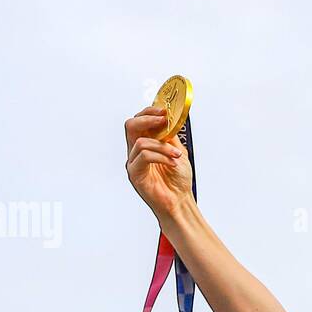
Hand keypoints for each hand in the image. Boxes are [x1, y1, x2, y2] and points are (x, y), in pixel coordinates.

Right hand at [124, 106, 193, 220]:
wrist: (180, 200)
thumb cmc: (178, 180)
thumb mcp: (178, 152)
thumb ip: (170, 137)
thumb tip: (169, 118)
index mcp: (146, 144)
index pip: (139, 121)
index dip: (149, 112)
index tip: (164, 111)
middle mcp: (137, 152)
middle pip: (131, 126)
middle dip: (147, 118)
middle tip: (163, 119)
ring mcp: (134, 162)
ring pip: (141, 142)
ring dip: (162, 146)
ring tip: (176, 155)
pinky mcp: (135, 174)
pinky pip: (144, 156)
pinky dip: (161, 156)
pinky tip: (172, 162)